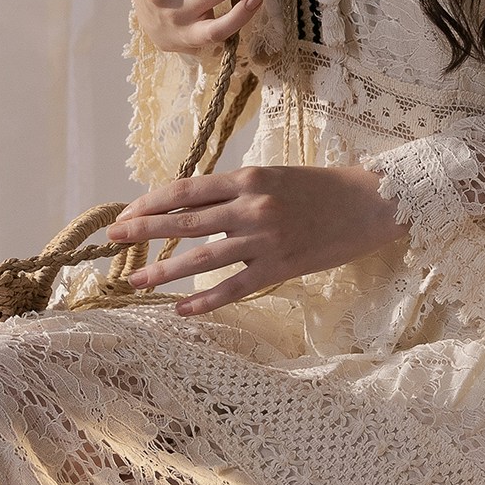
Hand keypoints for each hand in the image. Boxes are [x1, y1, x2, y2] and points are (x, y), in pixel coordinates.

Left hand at [105, 162, 401, 314]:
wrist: (372, 204)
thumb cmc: (323, 186)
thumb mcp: (275, 176)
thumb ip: (236, 190)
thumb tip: (192, 207)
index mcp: (248, 178)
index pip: (186, 190)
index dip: (151, 202)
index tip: (127, 211)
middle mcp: (251, 207)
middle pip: (184, 222)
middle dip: (143, 230)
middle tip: (112, 238)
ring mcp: (265, 240)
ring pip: (201, 258)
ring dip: (163, 271)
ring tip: (134, 281)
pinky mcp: (280, 268)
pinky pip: (234, 288)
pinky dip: (204, 300)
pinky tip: (181, 308)